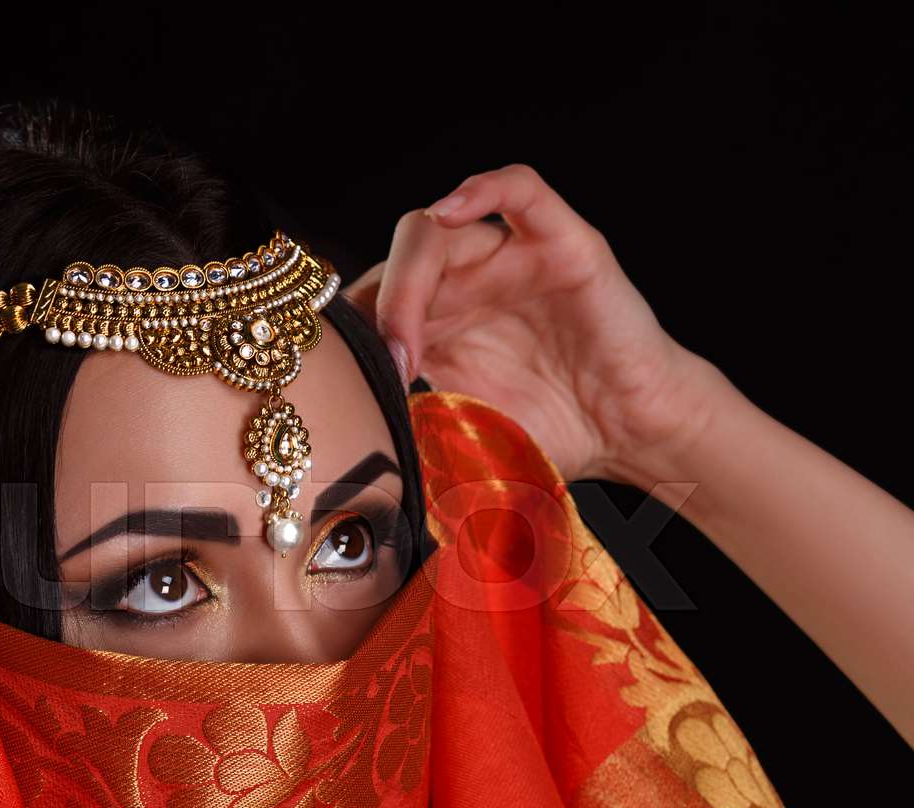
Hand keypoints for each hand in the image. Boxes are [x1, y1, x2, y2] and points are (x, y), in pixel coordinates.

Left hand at [340, 163, 731, 485]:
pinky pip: (520, 190)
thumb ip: (407, 436)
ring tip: (406, 340)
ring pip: (437, 230)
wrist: (628, 436)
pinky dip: (482, 187)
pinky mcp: (560, 244)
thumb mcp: (458, 444)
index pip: (367, 301)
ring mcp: (508, 259)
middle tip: (383, 369)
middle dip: (373, 314)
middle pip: (392, 266)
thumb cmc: (547, 438)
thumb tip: (351, 456)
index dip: (347, 334)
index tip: (343, 384)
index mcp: (430, 325)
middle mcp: (463, 284)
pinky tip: (451, 210)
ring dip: (408, 279)